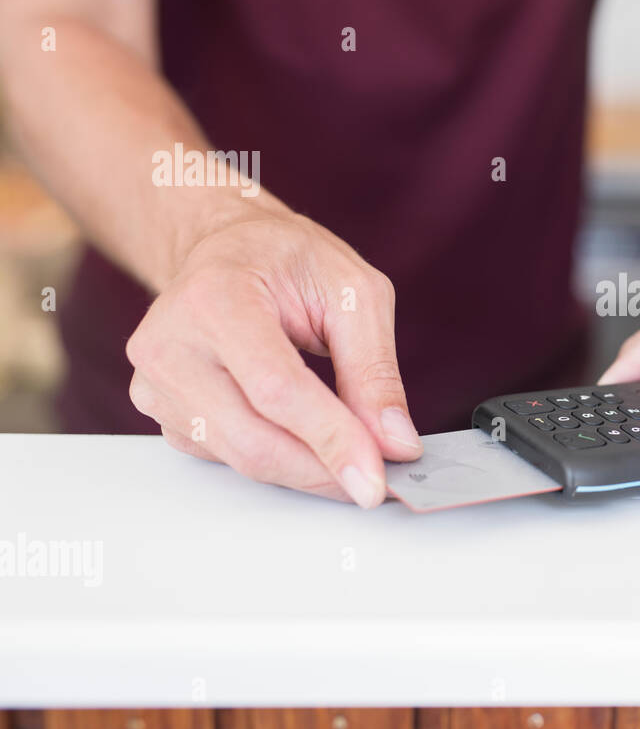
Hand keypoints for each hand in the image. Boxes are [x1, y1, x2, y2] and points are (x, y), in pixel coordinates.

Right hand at [125, 213, 422, 506]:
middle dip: (324, 470)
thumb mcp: (354, 293)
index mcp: (216, 298)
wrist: (228, 247)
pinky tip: (304, 435)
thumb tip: (395, 442)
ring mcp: (155, 381)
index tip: (376, 480)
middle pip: (252, 438)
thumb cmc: (290, 260)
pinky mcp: (158, 408)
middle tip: (377, 481)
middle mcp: (169, 342)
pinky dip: (277, 458)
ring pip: (240, 457)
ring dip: (305, 469)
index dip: (331, 440)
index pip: (276, 390)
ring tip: (351, 452)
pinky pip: (225, 455)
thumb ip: (375, 370)